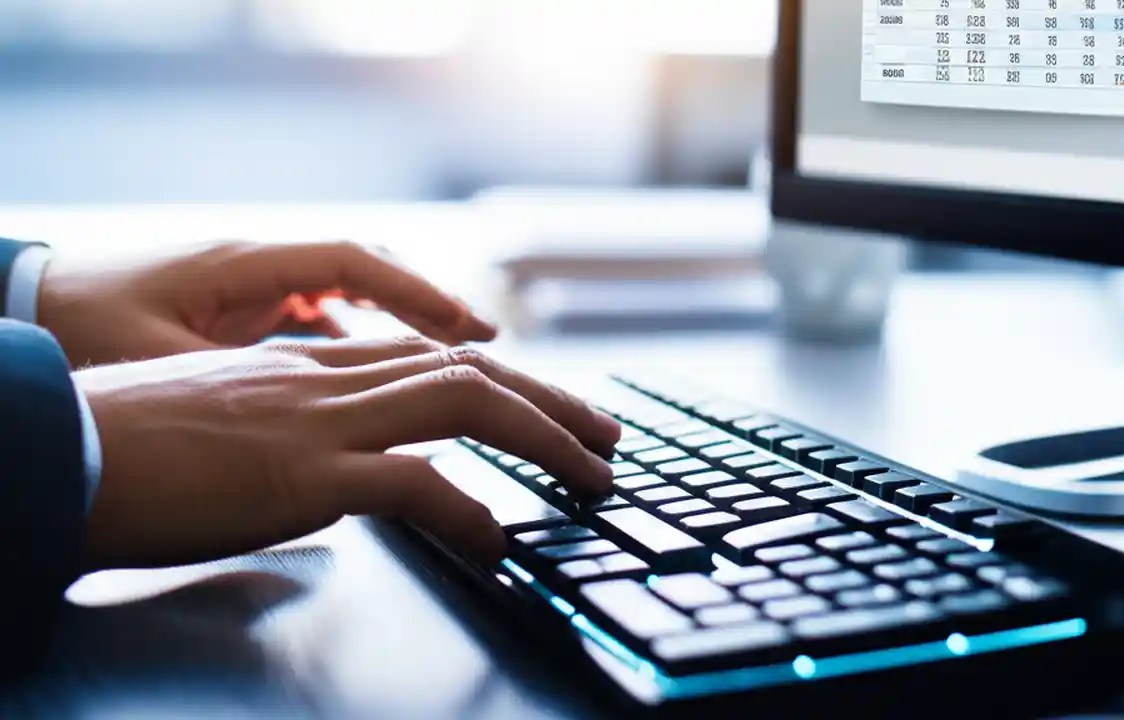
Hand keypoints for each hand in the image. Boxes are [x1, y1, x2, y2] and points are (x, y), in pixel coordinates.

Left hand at [39, 241, 496, 366]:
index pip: (352, 265)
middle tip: (492, 343)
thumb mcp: (164, 363)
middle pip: (369, 274)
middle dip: (432, 307)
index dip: (415, 295)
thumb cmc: (84, 328)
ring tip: (456, 358)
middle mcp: (260, 266)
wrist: (31, 305)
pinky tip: (384, 368)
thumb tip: (318, 422)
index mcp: (244, 266)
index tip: (469, 330)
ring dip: (403, 324)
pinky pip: (323, 313)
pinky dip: (364, 337)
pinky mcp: (245, 308)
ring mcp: (254, 285)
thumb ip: (245, 387)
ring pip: (351, 294)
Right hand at [73, 338, 620, 570]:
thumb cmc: (123, 443)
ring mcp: (318, 421)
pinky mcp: (300, 473)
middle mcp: (326, 379)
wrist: (54, 445)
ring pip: (463, 404)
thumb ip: (290, 432)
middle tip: (606, 435)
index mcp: (310, 367)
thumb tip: (333, 468)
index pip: (432, 356)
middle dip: (551, 400)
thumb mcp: (226, 421)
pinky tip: (500, 540)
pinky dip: (468, 510)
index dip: (503, 379)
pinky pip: (411, 482)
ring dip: (543, 439)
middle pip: (469, 369)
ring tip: (593, 476)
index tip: (547, 404)